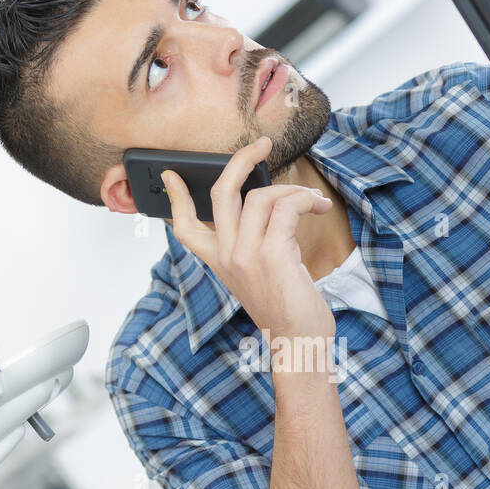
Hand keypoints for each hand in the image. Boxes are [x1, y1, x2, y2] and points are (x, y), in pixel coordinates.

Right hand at [161, 136, 336, 341]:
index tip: (170, 175)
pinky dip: (306, 200)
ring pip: (261, 196)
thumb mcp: (261, 275)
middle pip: (221, 192)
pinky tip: (319, 208)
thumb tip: (274, 207)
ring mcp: (246, 254)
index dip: (175, 198)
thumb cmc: (288, 311)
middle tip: (263, 145)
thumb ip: (255, 244)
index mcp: (219, 262)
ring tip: (313, 203)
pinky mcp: (271, 254)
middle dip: (242, 160)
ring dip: (293, 190)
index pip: (184, 227)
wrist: (300, 343)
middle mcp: (226, 256)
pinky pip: (287, 206)